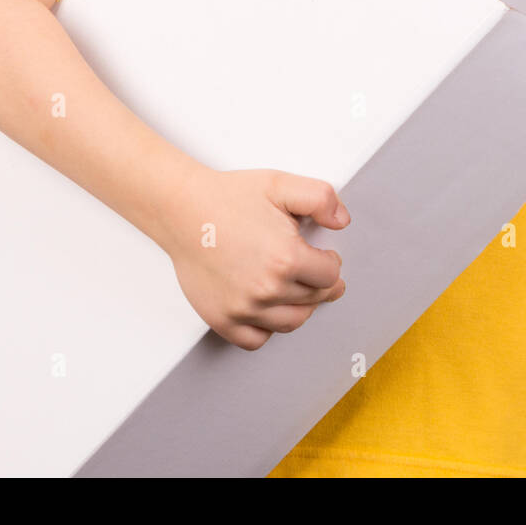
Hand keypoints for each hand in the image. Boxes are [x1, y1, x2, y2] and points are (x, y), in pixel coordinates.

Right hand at [158, 165, 348, 351]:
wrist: (183, 210)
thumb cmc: (228, 197)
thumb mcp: (281, 185)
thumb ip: (320, 198)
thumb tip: (342, 221)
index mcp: (286, 258)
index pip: (330, 276)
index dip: (332, 264)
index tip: (327, 258)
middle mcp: (267, 289)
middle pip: (313, 300)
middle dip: (321, 285)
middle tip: (319, 276)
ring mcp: (243, 309)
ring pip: (291, 322)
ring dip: (301, 307)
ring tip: (298, 291)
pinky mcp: (222, 319)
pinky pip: (256, 340)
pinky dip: (267, 329)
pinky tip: (268, 310)